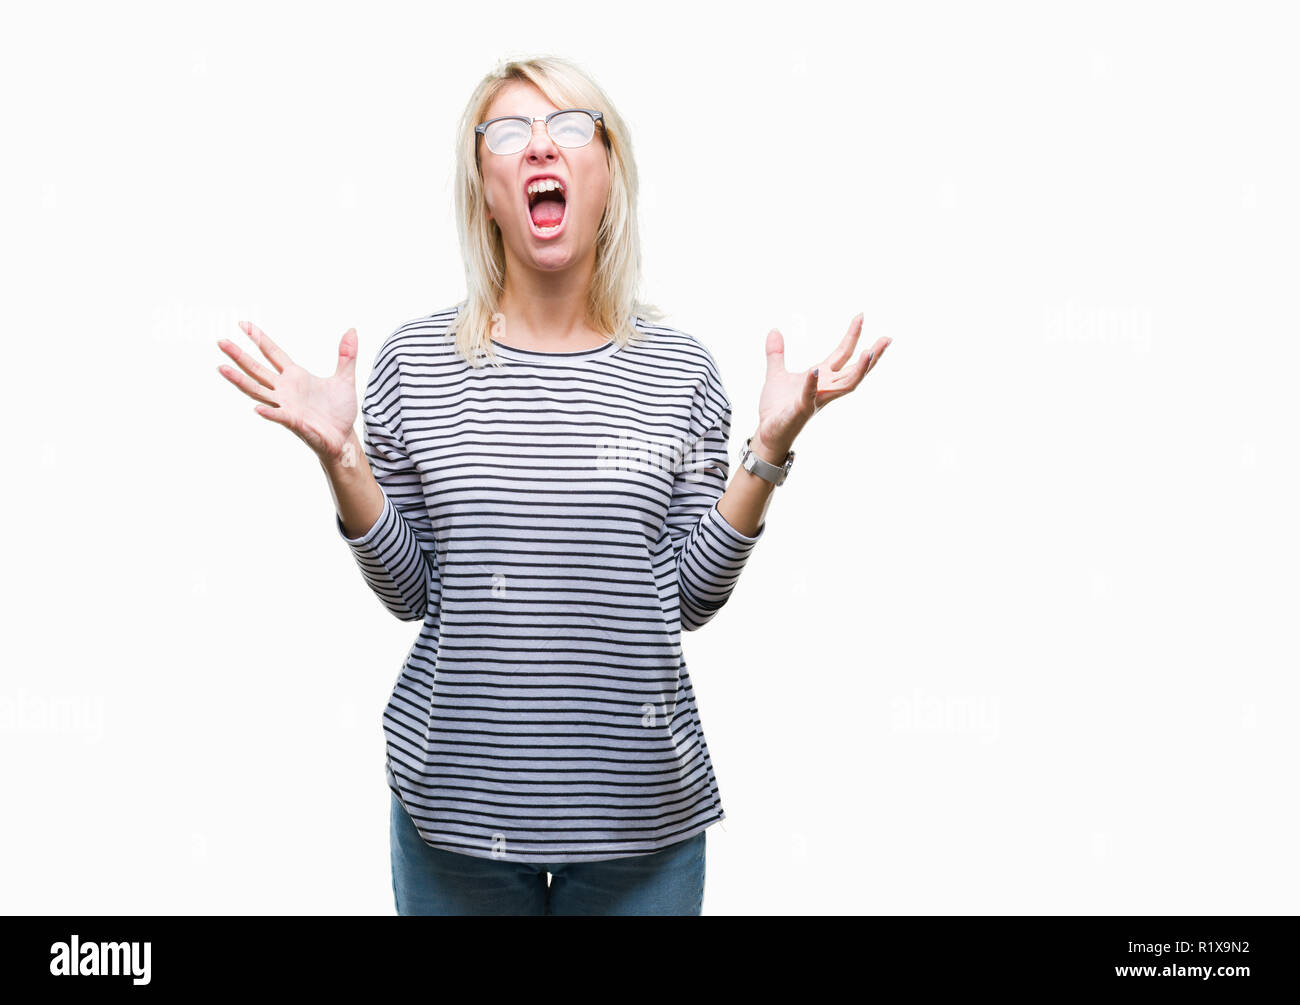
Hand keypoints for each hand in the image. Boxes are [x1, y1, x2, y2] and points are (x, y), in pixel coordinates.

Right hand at [216, 321, 359, 463]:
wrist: (343, 437)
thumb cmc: (340, 410)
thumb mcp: (345, 378)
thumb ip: (346, 355)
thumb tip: (352, 331)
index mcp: (295, 376)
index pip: (273, 353)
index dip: (259, 338)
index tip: (243, 324)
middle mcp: (285, 389)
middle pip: (257, 369)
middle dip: (239, 355)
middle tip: (221, 341)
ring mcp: (286, 405)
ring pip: (257, 390)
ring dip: (240, 380)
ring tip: (222, 368)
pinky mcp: (293, 422)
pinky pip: (278, 415)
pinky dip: (268, 412)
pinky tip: (256, 408)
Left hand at [752, 313, 891, 459]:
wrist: (767, 431)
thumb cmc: (777, 407)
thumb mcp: (776, 373)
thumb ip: (776, 353)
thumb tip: (774, 330)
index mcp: (822, 378)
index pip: (842, 354)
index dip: (852, 335)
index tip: (861, 316)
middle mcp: (826, 388)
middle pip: (855, 370)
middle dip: (872, 356)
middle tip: (887, 339)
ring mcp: (817, 399)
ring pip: (846, 385)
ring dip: (859, 370)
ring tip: (868, 353)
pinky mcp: (802, 409)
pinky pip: (809, 395)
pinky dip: (812, 383)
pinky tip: (815, 370)